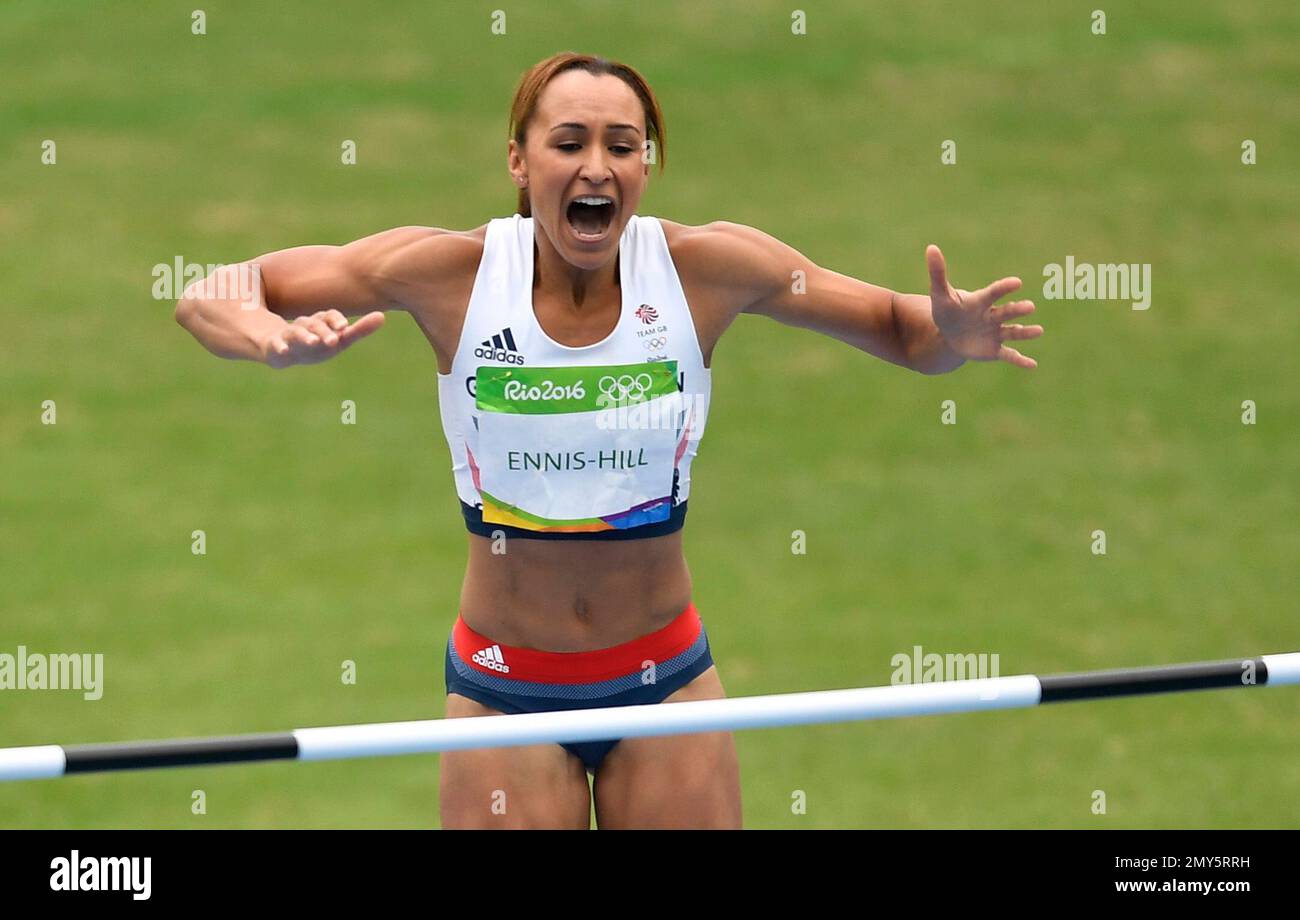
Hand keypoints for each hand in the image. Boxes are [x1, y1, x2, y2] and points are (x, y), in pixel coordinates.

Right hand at [263, 310, 384, 368]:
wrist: (279, 348)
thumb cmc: (316, 343)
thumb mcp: (338, 340)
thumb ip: (359, 330)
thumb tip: (383, 316)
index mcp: (320, 322)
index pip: (329, 317)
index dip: (336, 321)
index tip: (344, 326)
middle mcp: (305, 325)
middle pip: (314, 325)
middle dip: (324, 331)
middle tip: (334, 340)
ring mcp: (289, 335)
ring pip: (296, 333)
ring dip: (305, 337)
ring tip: (314, 342)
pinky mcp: (275, 346)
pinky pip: (276, 345)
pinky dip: (280, 347)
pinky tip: (283, 351)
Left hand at [925, 245, 1041, 368]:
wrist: (949, 335)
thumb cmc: (947, 311)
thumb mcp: (940, 294)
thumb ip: (938, 272)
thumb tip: (930, 247)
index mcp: (982, 301)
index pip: (994, 293)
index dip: (1004, 288)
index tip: (1017, 282)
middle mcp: (993, 316)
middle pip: (1007, 312)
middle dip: (1018, 310)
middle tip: (1030, 307)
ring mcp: (996, 333)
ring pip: (1013, 332)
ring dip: (1026, 332)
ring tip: (1039, 331)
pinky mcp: (995, 350)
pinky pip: (1009, 355)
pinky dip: (1020, 360)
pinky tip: (1032, 365)